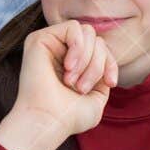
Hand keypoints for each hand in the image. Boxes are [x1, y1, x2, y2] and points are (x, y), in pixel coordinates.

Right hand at [0, 20, 117, 149]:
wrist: (47, 122)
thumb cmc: (69, 117)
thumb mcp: (97, 97)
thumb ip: (102, 76)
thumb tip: (104, 60)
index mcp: (72, 65)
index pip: (101, 49)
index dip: (110, 63)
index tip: (110, 83)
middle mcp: (60, 53)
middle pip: (96, 40)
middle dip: (96, 64)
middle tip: (81, 88)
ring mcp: (49, 44)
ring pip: (87, 33)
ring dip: (87, 59)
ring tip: (72, 82)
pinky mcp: (39, 38)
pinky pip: (74, 28)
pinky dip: (78, 47)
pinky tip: (68, 67)